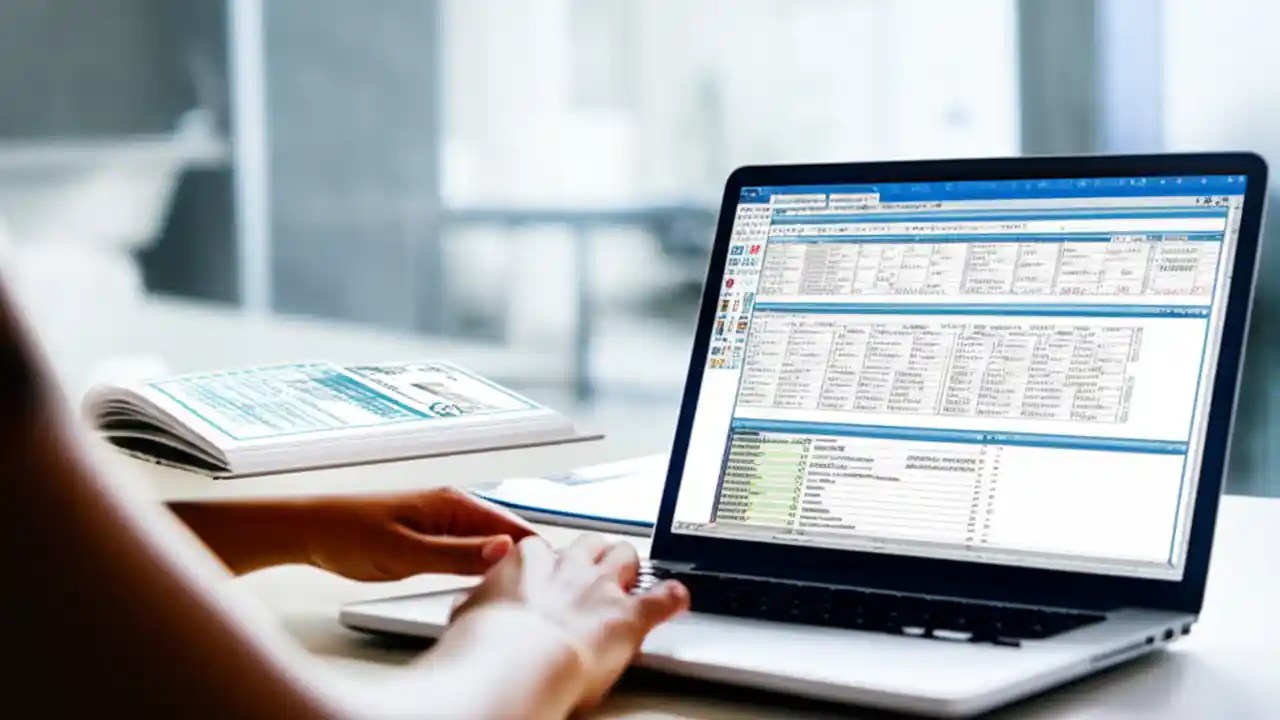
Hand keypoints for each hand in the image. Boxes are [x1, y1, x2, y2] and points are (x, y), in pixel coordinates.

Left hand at [302, 488, 537, 580]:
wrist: (309, 530)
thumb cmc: (349, 534)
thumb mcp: (407, 552)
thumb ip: (457, 554)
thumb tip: (505, 550)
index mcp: (454, 503)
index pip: (513, 525)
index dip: (536, 551)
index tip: (551, 576)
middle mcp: (453, 508)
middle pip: (505, 535)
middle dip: (522, 561)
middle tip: (533, 594)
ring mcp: (442, 522)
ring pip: (487, 545)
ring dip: (500, 566)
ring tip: (512, 593)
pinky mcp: (430, 537)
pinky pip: (468, 552)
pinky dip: (478, 568)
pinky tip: (480, 587)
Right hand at [449, 534, 689, 710]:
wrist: (515, 662)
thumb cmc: (487, 644)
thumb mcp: (467, 613)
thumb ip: (478, 602)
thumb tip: (469, 607)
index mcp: (528, 561)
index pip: (544, 550)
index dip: (552, 564)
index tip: (550, 575)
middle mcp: (569, 567)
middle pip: (592, 545)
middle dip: (596, 556)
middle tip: (596, 568)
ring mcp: (602, 587)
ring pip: (626, 557)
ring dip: (631, 567)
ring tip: (634, 575)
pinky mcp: (629, 615)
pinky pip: (661, 598)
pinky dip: (671, 598)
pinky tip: (677, 597)